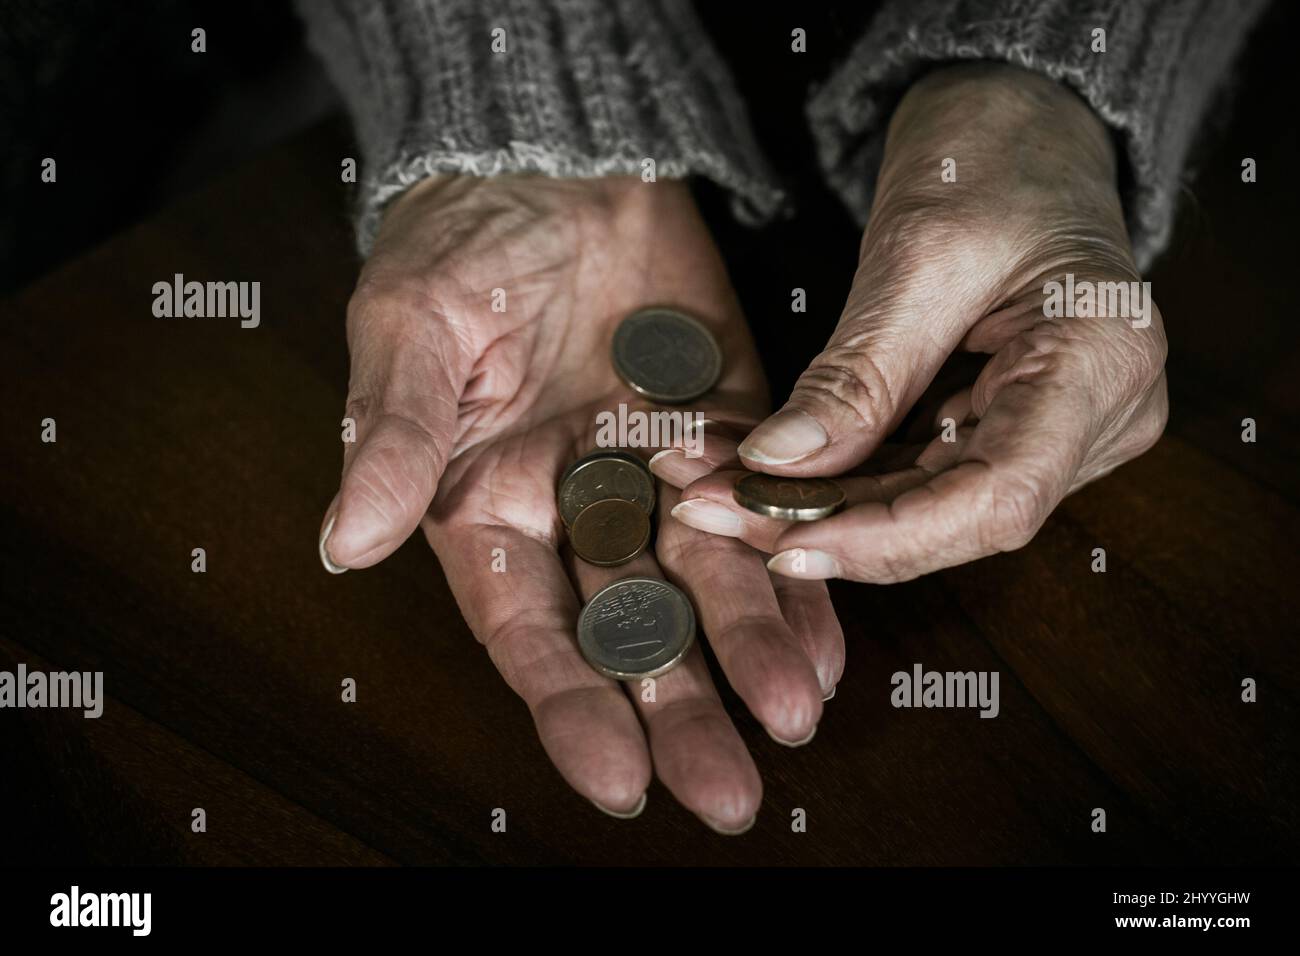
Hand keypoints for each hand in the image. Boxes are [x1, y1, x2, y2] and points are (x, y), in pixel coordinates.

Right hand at [318, 175, 841, 829]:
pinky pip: (768, 514)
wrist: (560, 158)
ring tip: (796, 716)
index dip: (569, 703)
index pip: (529, 627)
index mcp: (488, 505)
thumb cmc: (461, 238)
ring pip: (709, 582)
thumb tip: (350, 539)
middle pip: (630, 630)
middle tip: (728, 793)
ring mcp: (660, 473)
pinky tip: (828, 631)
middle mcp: (579, 509)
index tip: (614, 777)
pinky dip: (797, 569)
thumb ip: (395, 435)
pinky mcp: (733, 432)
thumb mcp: (413, 329)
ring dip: (752, 650)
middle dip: (677, 710)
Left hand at [667, 63, 1168, 582]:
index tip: (789, 543)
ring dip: (816, 506)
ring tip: (712, 488)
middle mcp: (1097, 417)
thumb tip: (776, 464)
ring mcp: (1056, 431)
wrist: (1017, 127)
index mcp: (1103, 362)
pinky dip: (836, 478)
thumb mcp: (917, 256)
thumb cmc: (990, 161)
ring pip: (925, 506)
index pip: (1000, 497)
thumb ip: (856, 374)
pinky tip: (757, 472)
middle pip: (954, 515)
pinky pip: (917, 474)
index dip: (891, 539)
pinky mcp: (1006, 429)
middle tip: (712, 506)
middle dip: (827, 522)